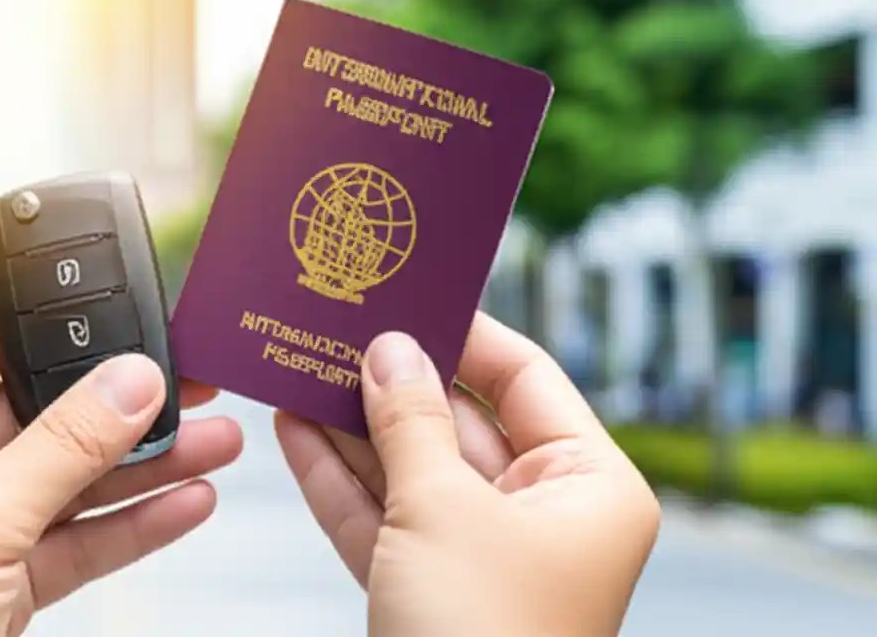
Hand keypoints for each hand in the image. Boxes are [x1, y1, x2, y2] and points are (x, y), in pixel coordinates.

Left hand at [0, 301, 241, 636]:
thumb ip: (62, 449)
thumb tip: (133, 380)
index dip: (53, 320)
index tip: (127, 308)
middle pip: (46, 412)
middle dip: (122, 401)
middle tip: (194, 380)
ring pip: (72, 479)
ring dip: (146, 464)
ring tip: (219, 440)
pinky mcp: (0, 583)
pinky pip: (78, 539)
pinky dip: (132, 525)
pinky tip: (187, 503)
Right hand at [276, 315, 659, 636]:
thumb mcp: (443, 510)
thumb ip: (410, 422)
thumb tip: (388, 351)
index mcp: (587, 488)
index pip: (525, 378)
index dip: (464, 334)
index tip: (410, 295)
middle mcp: (542, 516)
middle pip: (459, 420)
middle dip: (393, 380)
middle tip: (340, 330)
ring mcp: (482, 554)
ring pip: (412, 468)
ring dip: (354, 425)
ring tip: (302, 368)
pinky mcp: (429, 588)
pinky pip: (384, 516)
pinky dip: (340, 479)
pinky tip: (295, 432)